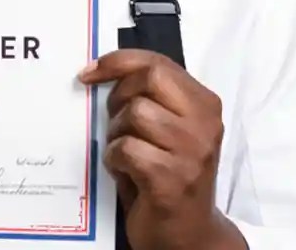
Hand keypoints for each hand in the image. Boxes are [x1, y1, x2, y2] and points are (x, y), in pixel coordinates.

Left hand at [77, 51, 245, 249]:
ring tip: (126, 154)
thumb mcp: (169, 129)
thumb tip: (104, 72)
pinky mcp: (171, 179)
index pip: (158, 64)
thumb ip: (152, 98)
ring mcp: (191, 152)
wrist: (189, 233)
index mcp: (204, 105)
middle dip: (119, 98)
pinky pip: (125, 149)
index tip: (90, 72)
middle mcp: (204, 124)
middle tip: (117, 124)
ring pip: (134, 113)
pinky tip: (125, 172)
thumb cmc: (170, 176)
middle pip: (146, 81)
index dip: (118, 62)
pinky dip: (115, 159)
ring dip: (117, 133)